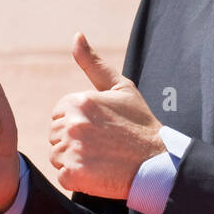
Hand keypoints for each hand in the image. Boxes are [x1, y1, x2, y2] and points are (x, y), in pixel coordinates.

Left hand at [49, 32, 164, 199]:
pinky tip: (99, 172)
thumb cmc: (139, 124)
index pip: (60, 114)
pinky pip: (62, 175)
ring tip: (101, 158)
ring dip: (74, 159)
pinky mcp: (73, 175)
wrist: (158, 162)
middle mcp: (73, 124)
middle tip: (102, 144)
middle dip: (74, 140)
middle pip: (56, 134)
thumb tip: (76, 35)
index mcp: (79, 101)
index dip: (78, 122)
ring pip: (57, 155)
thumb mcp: (120, 88)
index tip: (100, 128)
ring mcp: (72, 150)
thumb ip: (93, 63)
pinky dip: (77, 177)